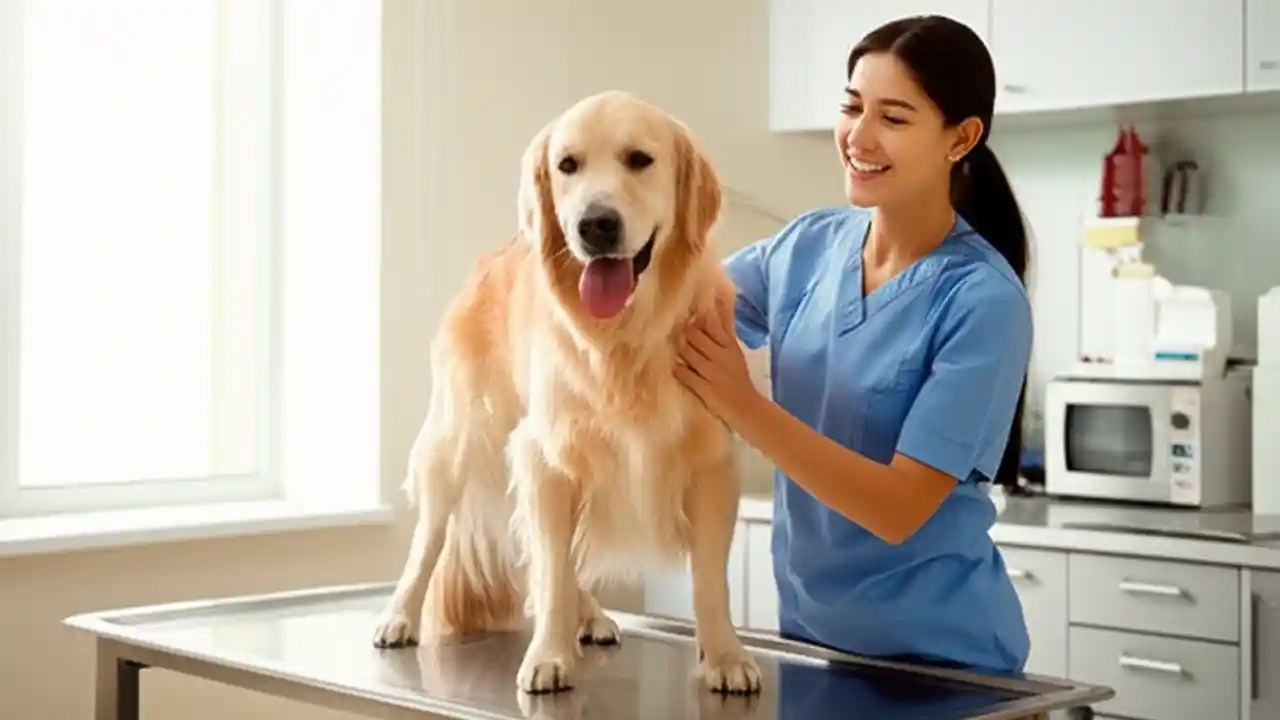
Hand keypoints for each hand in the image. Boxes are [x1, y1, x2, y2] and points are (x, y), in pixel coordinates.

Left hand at [673, 295, 761, 427]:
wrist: (746, 406)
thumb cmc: (737, 377)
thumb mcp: (734, 352)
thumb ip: (724, 331)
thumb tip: (715, 307)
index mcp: (729, 346)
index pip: (712, 325)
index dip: (697, 320)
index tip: (689, 317)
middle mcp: (721, 356)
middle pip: (695, 337)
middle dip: (684, 334)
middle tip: (678, 334)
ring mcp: (712, 373)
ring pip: (688, 353)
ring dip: (679, 350)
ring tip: (677, 350)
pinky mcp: (704, 389)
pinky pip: (685, 374)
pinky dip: (678, 370)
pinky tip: (675, 367)